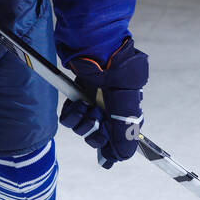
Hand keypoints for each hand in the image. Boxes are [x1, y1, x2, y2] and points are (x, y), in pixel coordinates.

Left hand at [59, 38, 148, 168]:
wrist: (93, 42)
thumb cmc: (116, 68)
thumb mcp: (125, 103)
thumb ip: (124, 132)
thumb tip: (122, 157)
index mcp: (128, 109)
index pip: (120, 139)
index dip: (111, 147)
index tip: (104, 154)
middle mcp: (111, 107)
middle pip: (100, 136)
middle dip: (95, 132)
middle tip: (96, 118)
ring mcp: (94, 101)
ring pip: (83, 128)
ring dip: (82, 122)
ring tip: (86, 107)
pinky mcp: (77, 94)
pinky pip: (71, 117)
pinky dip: (71, 113)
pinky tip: (76, 103)